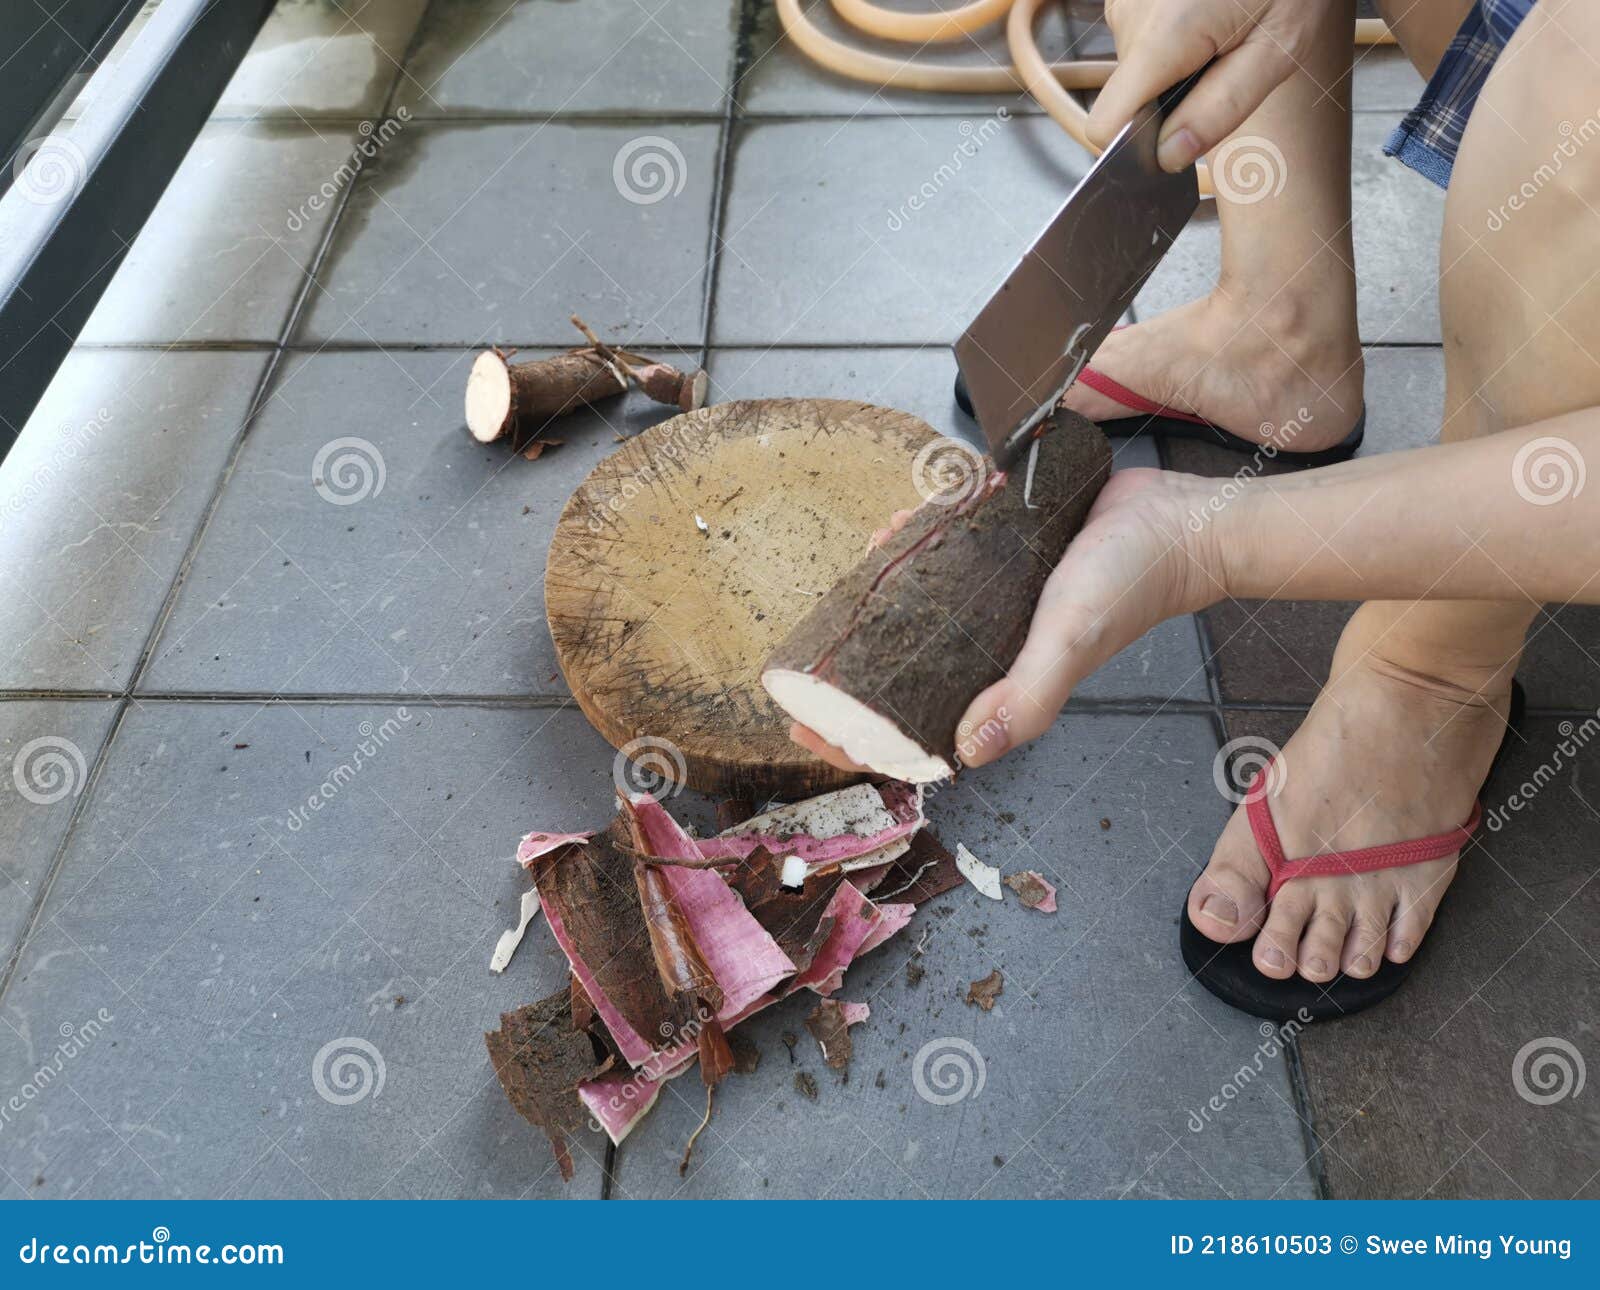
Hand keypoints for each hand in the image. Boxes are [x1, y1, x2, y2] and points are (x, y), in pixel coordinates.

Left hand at [793, 469, 1224, 774]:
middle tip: (819, 632)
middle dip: (855, 657)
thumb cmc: (1129, 585)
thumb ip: (1028, 697)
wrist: (1178, 518)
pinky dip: (922, 541)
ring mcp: (996, 605)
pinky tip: (908, 518)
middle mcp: (992, 651)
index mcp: (1001, 685)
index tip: (799, 725)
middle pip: (907, 668)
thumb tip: (966, 754)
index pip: (916, 725)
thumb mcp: (1071, 643)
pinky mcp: (1005, 559)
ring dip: (886, 587)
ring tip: (869, 554)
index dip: (857, 732)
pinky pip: (949, 557)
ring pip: (923, 609)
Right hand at [1088, 0, 1337, 170]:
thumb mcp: (1279, 50)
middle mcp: (1132, 12)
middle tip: (1220, 63)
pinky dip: (1168, 39)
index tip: (1171, 139)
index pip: (1106, 123)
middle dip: (1169, 95)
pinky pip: (1138, 37)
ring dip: (1171, 65)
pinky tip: (1202, 15)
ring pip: (1133, 67)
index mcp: (1165, 35)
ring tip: (1217, 31)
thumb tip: (1168, 157)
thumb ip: (1221, 109)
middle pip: (1126, 96)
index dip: (1134, 144)